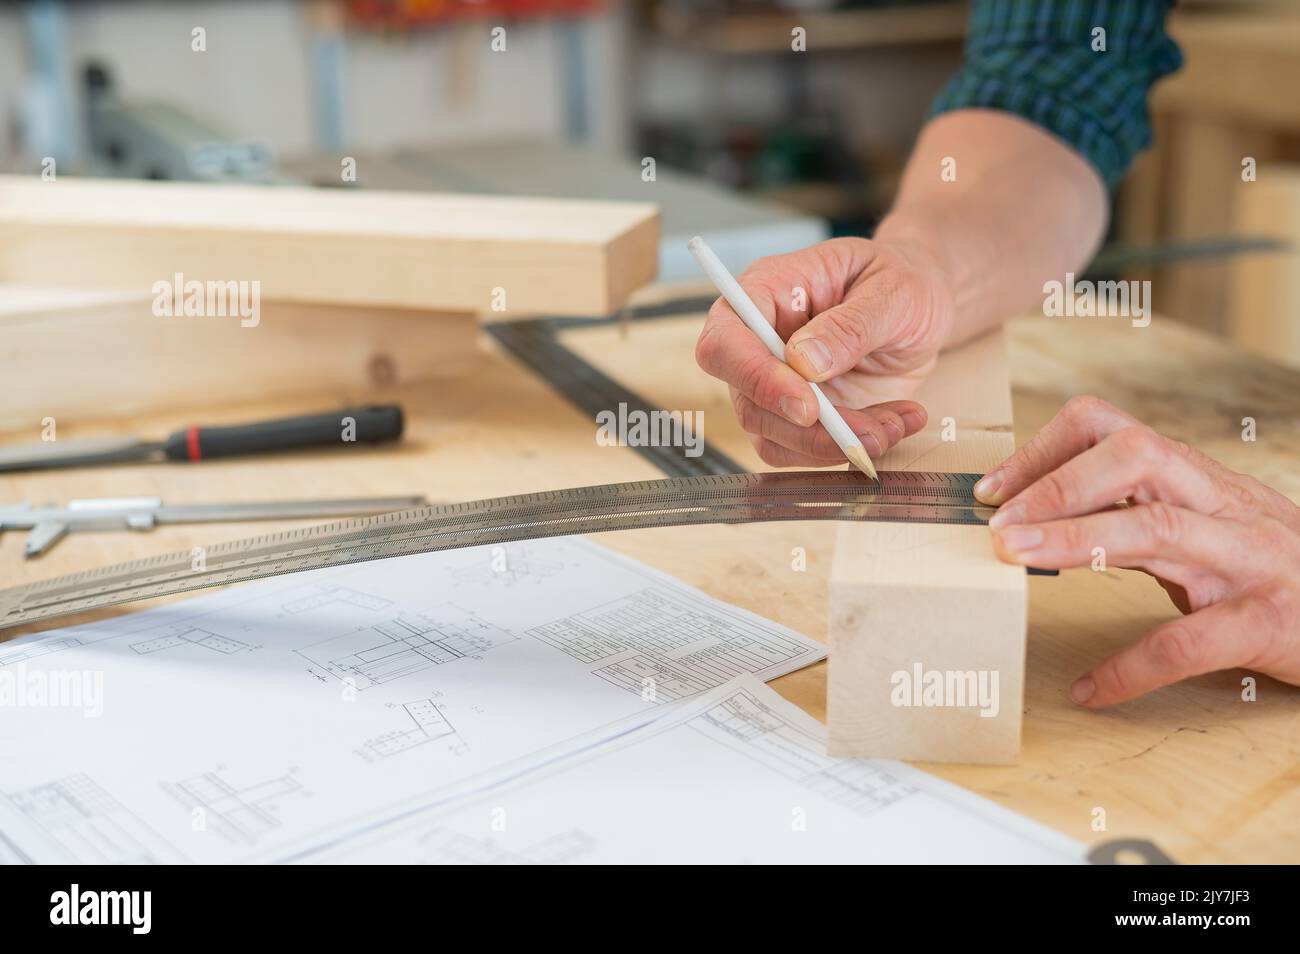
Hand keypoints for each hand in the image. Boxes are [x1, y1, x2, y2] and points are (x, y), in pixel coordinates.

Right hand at [695, 237, 954, 465]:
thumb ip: (850, 326)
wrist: (923, 306)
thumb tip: (804, 362)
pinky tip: (893, 424)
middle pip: (746, 402)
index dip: (756, 379)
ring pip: (772, 438)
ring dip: (834, 446)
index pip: (726, 341)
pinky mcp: (801, 417)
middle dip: (806, 430)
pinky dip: (849, 450)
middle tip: (867, 433)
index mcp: (767, 292)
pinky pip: (804, 452)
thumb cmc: (902, 283)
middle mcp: (759, 342)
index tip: (808, 406)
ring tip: (893, 425)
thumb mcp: (891, 292)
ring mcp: (777, 384)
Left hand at [977, 395, 1299, 706]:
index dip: (1044, 450)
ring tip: (1012, 558)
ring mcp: (1247, 560)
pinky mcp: (1267, 623)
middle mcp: (1221, 505)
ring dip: (1075, 539)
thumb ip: (1137, 510)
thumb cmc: (1271, 568)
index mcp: (1197, 479)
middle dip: (1056, 482)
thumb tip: (1041, 513)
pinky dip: (1130, 667)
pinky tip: (1090, 689)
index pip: (1112, 429)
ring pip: (1157, 527)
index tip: (991, 489)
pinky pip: (1189, 642)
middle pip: (1135, 456)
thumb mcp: (1206, 523)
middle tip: (997, 524)